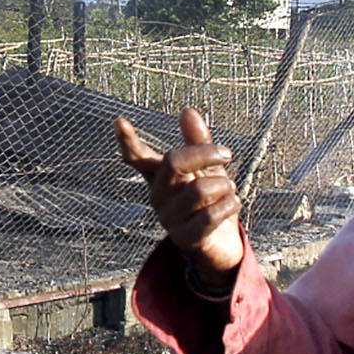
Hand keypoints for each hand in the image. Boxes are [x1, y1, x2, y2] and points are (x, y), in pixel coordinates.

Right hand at [115, 107, 246, 283]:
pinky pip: (210, 215)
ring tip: (230, 189)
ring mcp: (170, 219)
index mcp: (159, 176)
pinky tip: (234, 203)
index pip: (138, 157)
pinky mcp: (186, 238)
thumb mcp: (208, 168)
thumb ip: (198, 142)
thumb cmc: (211, 200)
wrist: (223, 243)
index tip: (119, 121)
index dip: (128, 141)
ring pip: (199, 190)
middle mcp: (158, 196)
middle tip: (227, 153)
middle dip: (205, 153)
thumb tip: (187, 111)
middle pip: (173, 163)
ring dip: (224, 186)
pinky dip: (230, 205)